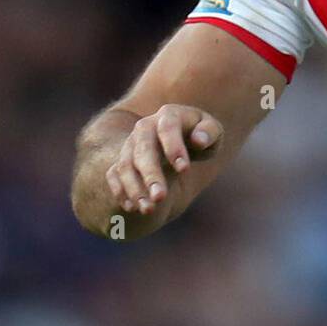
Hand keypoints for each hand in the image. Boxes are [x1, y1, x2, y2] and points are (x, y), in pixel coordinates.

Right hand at [105, 104, 222, 216]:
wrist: (178, 137)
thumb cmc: (200, 135)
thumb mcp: (212, 130)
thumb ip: (209, 132)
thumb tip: (199, 140)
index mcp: (169, 116)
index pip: (168, 128)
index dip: (174, 148)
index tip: (184, 170)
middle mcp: (145, 128)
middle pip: (143, 150)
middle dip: (150, 174)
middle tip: (160, 198)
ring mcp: (131, 144)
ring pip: (126, 165)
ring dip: (134, 189)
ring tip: (148, 209)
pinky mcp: (123, 160)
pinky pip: (114, 175)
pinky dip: (120, 191)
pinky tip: (132, 208)